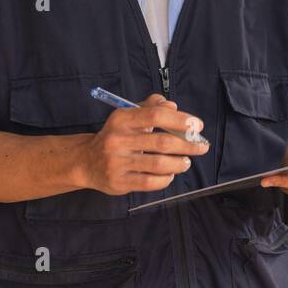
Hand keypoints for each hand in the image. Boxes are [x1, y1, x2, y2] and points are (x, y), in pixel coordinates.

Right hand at [76, 95, 209, 195]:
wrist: (86, 161)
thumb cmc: (116, 136)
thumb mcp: (128, 116)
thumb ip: (151, 107)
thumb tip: (173, 106)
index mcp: (122, 119)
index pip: (155, 115)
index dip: (180, 120)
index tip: (197, 125)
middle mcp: (118, 139)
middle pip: (161, 142)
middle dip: (188, 145)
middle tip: (201, 147)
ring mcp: (117, 162)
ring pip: (158, 164)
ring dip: (179, 164)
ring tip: (186, 162)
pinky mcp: (119, 182)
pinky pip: (150, 182)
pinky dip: (166, 179)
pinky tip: (170, 174)